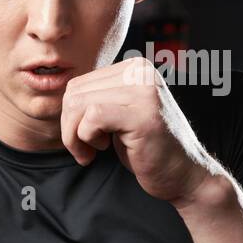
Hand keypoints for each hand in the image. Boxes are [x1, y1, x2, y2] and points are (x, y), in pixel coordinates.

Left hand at [60, 57, 220, 205]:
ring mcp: (144, 91)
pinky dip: (85, 138)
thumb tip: (59, 92)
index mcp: (134, 67)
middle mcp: (141, 71)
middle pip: (74, 93)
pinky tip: (102, 150)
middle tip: (84, 149)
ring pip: (78, 104)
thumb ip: (97, 97)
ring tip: (92, 151)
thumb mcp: (117, 114)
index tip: (83, 138)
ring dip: (75, 135)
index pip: (78, 84)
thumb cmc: (145, 147)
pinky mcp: (143, 115)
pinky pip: (92, 118)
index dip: (70, 116)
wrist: (183, 175)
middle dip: (68, 127)